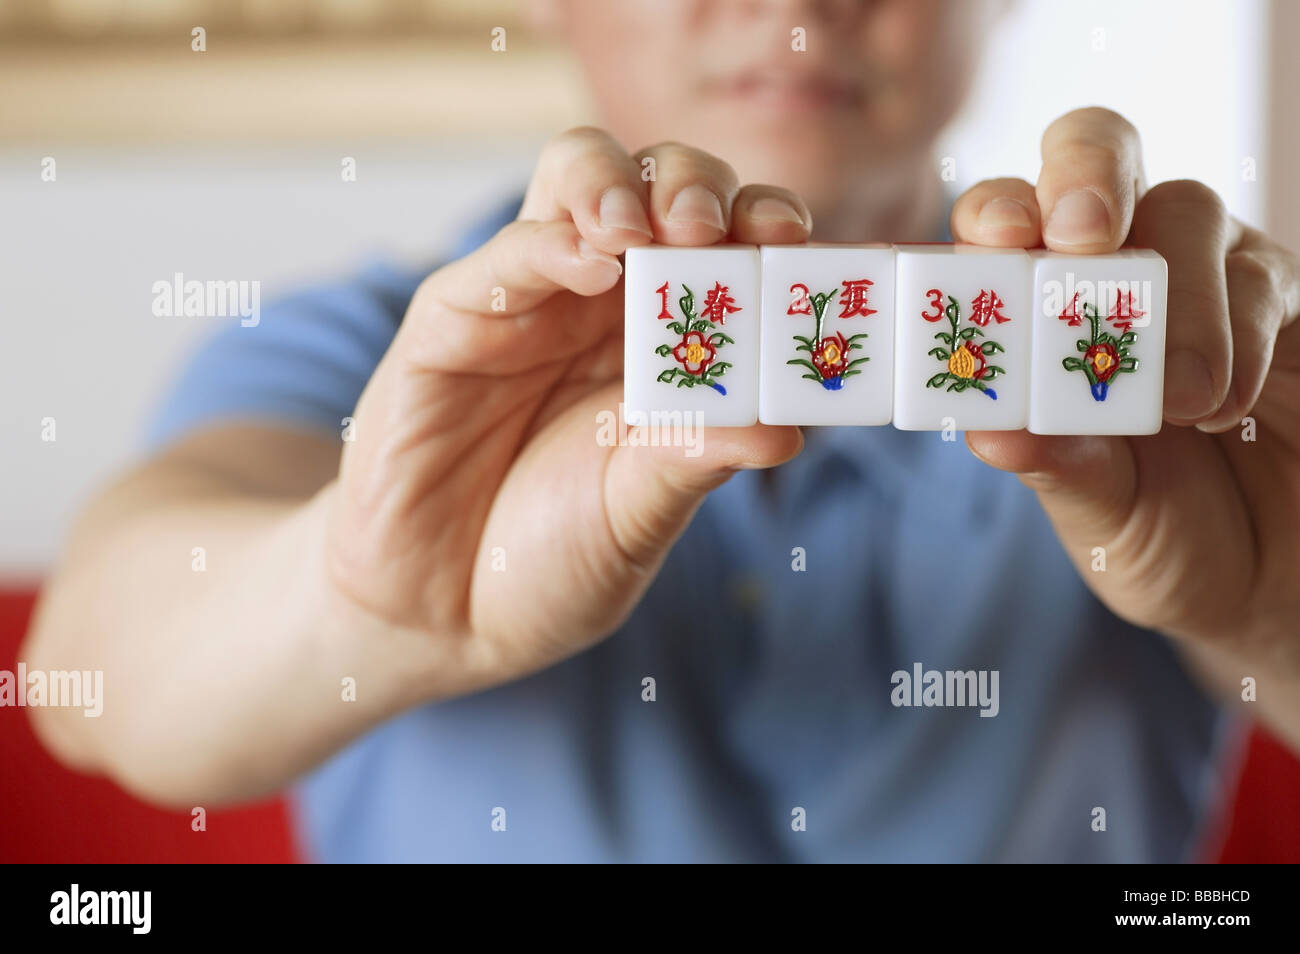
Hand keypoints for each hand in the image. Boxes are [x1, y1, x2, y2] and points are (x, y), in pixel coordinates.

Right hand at [325, 127, 805, 694]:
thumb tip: (788, 431)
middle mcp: (601, 303)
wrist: (447, 618)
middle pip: (653, 184)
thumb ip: (698, 459)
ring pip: (571, 179)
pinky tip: (591, 266)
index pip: (724, 242)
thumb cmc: (554, 559)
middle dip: (692, 184)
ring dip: (617, 185)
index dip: (759, 223)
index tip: (789, 240)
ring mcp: (526, 301)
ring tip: (649, 232)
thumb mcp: (639, 514)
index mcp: (665, 339)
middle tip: (712, 227)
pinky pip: (499, 258)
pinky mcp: (450, 321)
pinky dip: (548, 246)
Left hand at [952, 108, 1299, 664]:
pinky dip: (1244, 337)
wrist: (1267, 573)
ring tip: (1183, 406)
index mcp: (1036, 307)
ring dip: (1177, 304)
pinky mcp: (1281, 299)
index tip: (1000, 238)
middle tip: (1085, 241)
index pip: (1003, 217)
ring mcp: (1202, 270)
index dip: (997, 209)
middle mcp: (1115, 266)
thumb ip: (1053, 464)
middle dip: (1087, 176)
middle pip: (1097, 151)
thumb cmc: (1156, 529)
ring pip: (1189, 213)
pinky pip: (1265, 278)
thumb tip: (989, 430)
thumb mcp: (1096, 510)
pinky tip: (1227, 411)